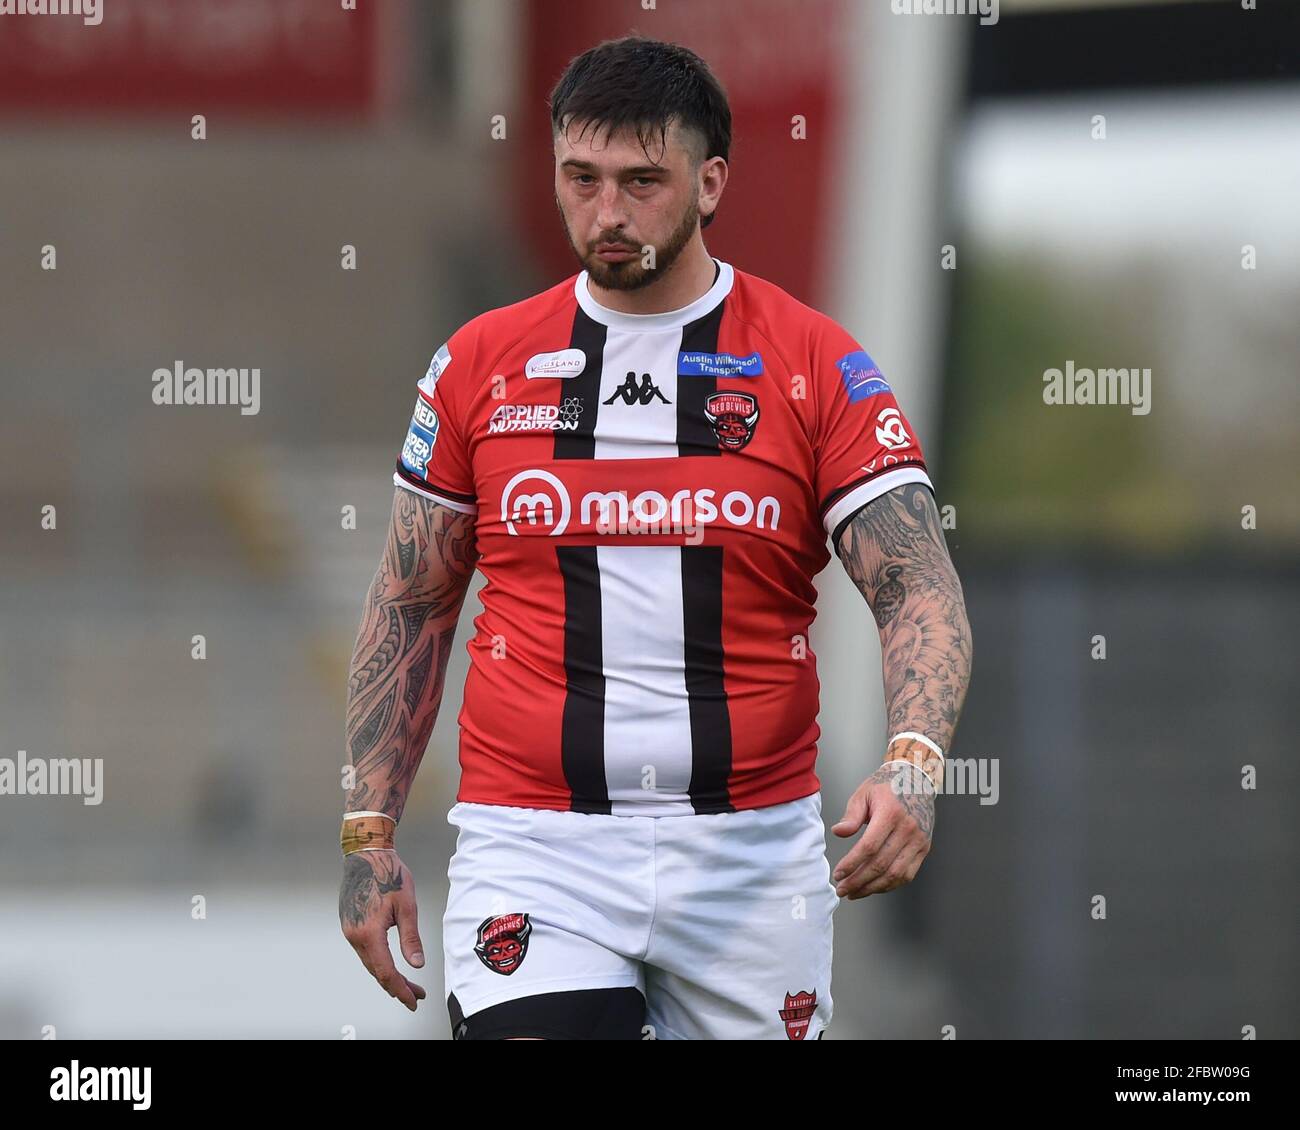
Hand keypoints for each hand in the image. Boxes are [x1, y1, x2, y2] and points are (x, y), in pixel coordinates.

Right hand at [338, 848, 427, 1009]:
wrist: (366, 853)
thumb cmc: (388, 873)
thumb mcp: (407, 906)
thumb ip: (410, 938)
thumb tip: (416, 965)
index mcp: (369, 934)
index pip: (385, 972)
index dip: (400, 990)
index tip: (413, 1001)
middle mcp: (354, 936)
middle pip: (376, 971)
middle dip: (397, 986)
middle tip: (416, 995)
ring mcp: (349, 930)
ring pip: (369, 962)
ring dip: (387, 974)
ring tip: (407, 983)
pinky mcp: (349, 924)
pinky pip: (364, 950)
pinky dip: (378, 961)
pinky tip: (389, 963)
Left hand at [830, 762, 935, 898]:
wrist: (916, 780)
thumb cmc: (887, 786)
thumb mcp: (864, 793)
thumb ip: (851, 815)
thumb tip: (838, 832)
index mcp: (890, 813)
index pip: (869, 846)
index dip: (852, 864)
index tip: (838, 874)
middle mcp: (908, 829)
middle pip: (881, 864)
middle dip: (858, 881)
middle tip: (842, 889)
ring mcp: (919, 840)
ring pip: (895, 874)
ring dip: (873, 888)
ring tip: (855, 892)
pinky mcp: (924, 848)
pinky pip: (907, 874)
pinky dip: (890, 885)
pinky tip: (874, 887)